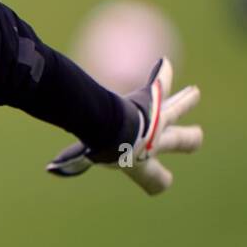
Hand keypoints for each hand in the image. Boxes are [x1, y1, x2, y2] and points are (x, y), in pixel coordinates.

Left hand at [46, 57, 201, 195]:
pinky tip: (163, 63)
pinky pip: (159, 83)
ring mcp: (159, 119)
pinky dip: (161, 73)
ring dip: (185, 101)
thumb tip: (49, 170)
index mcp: (143, 161)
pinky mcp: (153, 99)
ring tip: (193, 93)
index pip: (155, 177)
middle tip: (197, 136)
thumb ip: (70, 162)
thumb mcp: (85, 158)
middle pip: (182, 141)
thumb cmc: (102, 147)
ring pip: (177, 109)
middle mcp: (157, 141)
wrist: (113, 129)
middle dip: (188, 139)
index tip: (162, 183)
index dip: (158, 181)